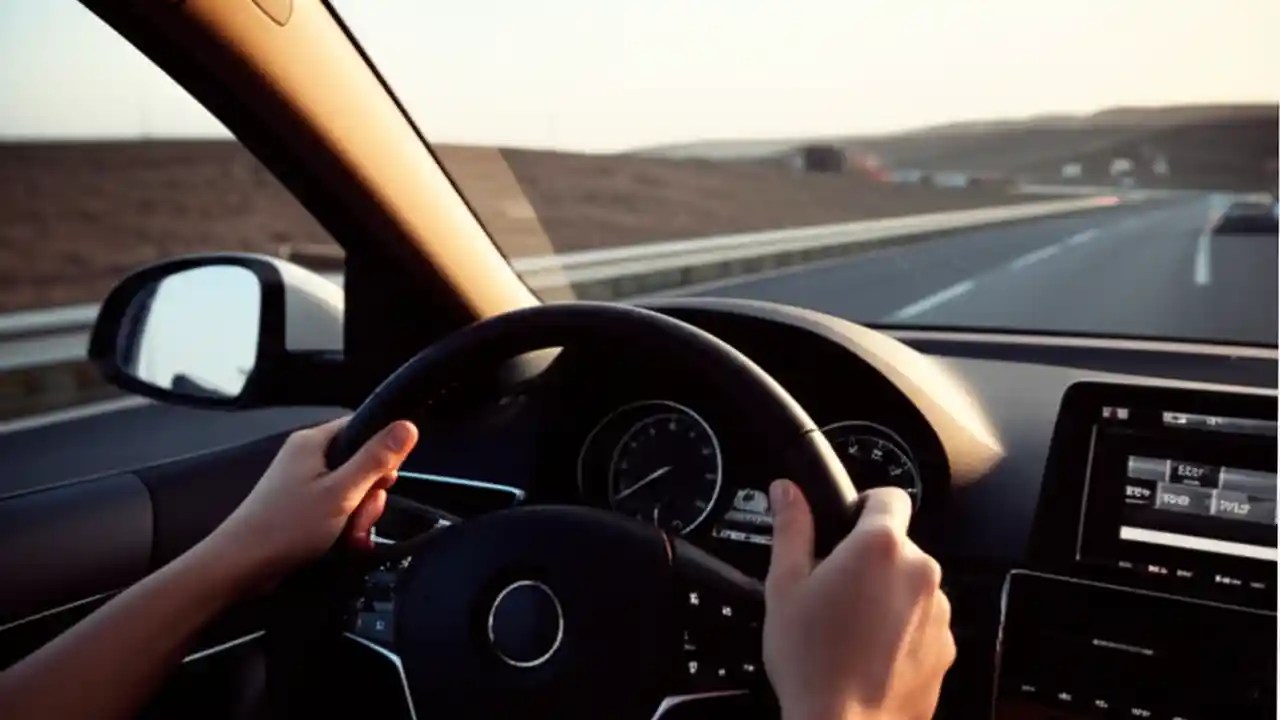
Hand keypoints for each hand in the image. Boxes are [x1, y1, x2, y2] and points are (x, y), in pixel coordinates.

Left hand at [206, 417, 418, 584]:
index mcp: (314, 441)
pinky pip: (336, 507)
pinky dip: (343, 524)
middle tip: (360, 517)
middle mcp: (307, 456)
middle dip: (369, 495)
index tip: (384, 481)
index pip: (363, 429)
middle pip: (361, 463)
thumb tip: (408, 425)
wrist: (239, 566)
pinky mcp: (300, 506)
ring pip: (351, 490)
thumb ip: (376, 459)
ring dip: (358, 515)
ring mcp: (302, 482)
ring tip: (349, 537)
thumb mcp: (342, 492)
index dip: (382, 453)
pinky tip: (343, 543)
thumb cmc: (288, 526)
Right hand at [763, 480, 954, 719]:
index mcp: (879, 547)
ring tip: (849, 627)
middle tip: (833, 589)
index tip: (847, 524)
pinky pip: (923, 621)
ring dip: (887, 594)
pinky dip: (901, 629)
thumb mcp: (784, 587)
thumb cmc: (812, 663)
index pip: (889, 497)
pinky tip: (869, 652)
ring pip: (910, 584)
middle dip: (869, 560)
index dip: (865, 505)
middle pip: (898, 546)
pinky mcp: (947, 646)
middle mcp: (919, 572)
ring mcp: (938, 611)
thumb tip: (787, 491)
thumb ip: (791, 528)